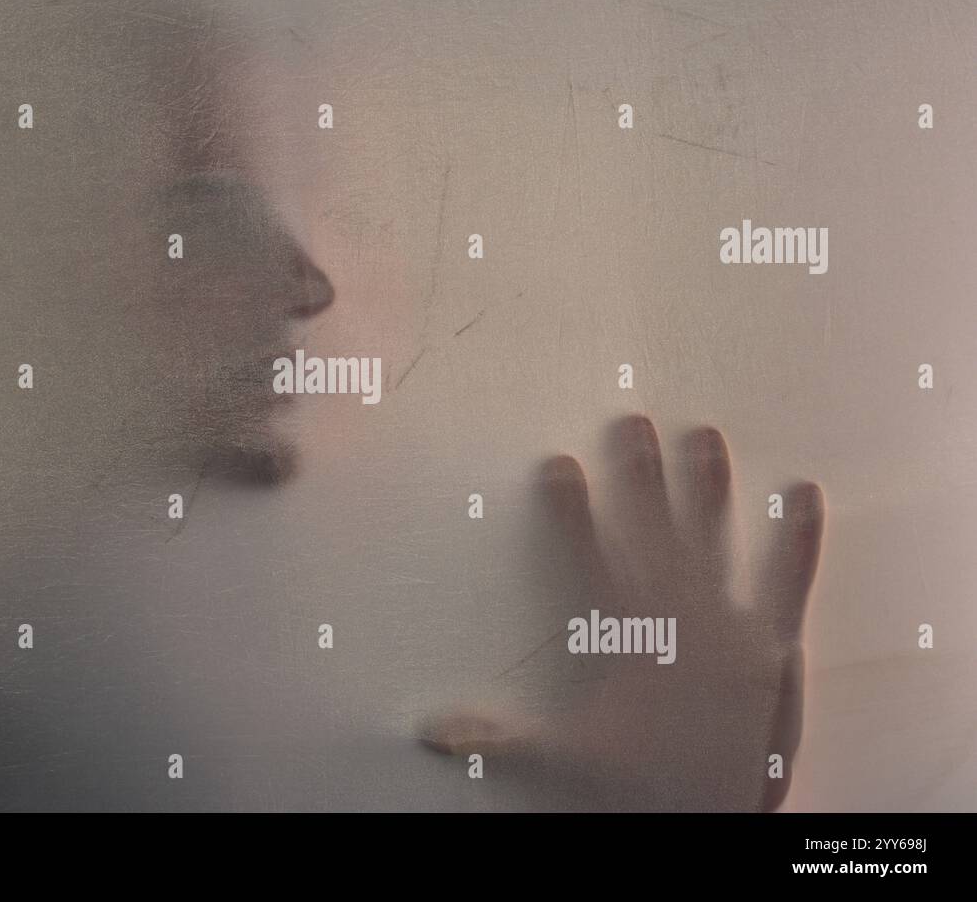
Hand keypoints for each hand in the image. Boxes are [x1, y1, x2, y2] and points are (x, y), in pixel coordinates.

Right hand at [421, 415, 824, 810]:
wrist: (711, 816)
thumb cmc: (640, 784)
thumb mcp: (564, 757)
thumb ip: (497, 734)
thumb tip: (431, 732)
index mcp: (628, 635)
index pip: (589, 554)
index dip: (570, 507)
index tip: (558, 464)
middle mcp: (679, 619)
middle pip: (655, 530)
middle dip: (641, 474)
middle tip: (634, 422)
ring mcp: (731, 627)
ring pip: (717, 542)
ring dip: (711, 488)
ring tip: (707, 436)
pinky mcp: (772, 644)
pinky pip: (789, 582)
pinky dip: (800, 539)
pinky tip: (806, 496)